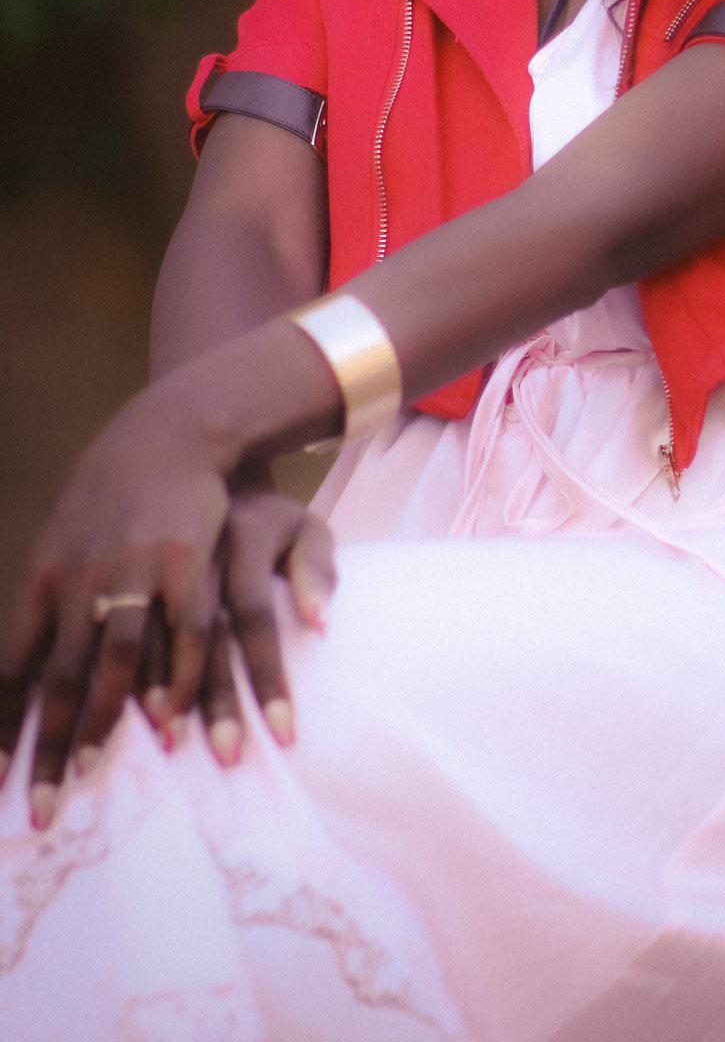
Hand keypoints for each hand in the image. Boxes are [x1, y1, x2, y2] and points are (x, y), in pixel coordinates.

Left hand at [0, 381, 230, 827]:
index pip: (9, 668)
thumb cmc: (110, 493)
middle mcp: (80, 579)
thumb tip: (25, 671)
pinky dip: (177, 680)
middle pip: (60, 678)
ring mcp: (134, 570)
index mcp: (41, 577)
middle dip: (49, 749)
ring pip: (116, 661)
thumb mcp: (60, 540)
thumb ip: (47, 603)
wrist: (168, 432)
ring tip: (98, 772)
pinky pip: (183, 633)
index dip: (2, 728)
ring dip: (108, 723)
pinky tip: (172, 719)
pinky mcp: (187, 561)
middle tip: (43, 810)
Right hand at [138, 468, 335, 765]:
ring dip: (160, 698)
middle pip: (206, 639)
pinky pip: (109, 633)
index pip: (257, 615)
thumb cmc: (261, 517)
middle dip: (219, 701)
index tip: (286, 734)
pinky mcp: (113, 575)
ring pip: (150, 641)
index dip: (270, 675)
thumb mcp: (301, 524)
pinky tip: (114, 718)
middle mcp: (192, 554)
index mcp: (241, 537)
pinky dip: (115, 677)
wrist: (192, 461)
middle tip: (231, 758)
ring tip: (168, 749)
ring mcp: (147, 565)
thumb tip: (321, 626)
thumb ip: (318, 569)